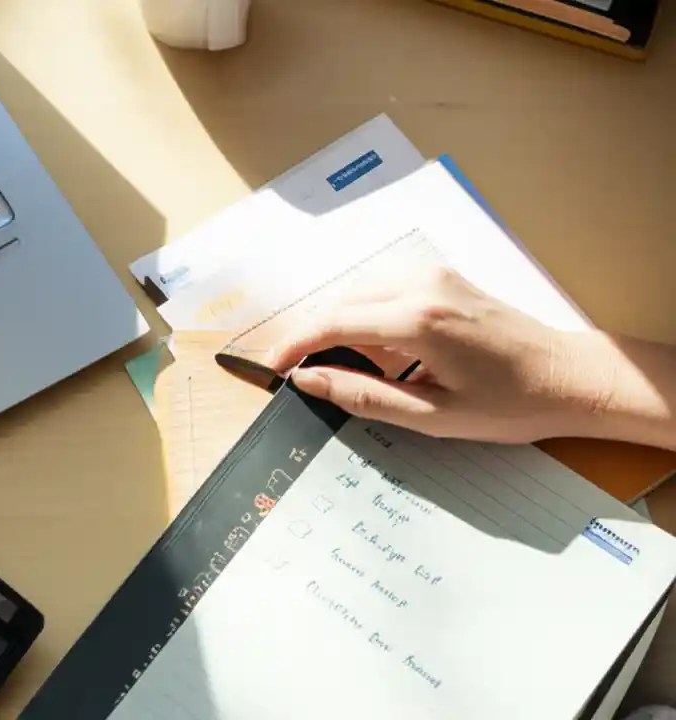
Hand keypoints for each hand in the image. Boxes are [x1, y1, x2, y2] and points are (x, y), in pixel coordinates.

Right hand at [264, 267, 620, 443]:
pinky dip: (368, 320)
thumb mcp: (432, 416)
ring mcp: (435, 277)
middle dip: (313, 337)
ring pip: (360, 295)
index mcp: (418, 320)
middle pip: (342, 303)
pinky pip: (386, 293)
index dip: (296, 345)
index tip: (273, 368)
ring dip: (341, 329)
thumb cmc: (511, 404)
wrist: (569, 377)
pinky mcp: (443, 280)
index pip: (333, 322)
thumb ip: (362, 396)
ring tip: (341, 371)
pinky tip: (379, 355)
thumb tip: (309, 382)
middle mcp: (422, 286)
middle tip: (299, 374)